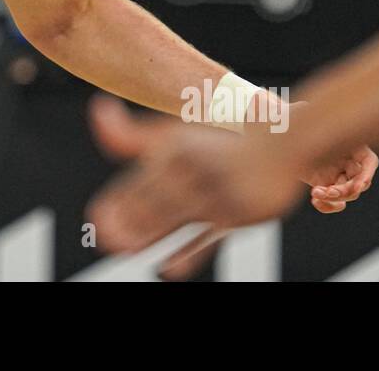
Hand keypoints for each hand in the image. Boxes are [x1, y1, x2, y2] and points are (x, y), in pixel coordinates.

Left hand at [87, 103, 301, 255]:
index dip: (117, 199)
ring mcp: (217, 192)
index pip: (139, 178)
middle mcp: (194, 169)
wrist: (282, 143)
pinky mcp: (239, 214)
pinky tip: (169, 268)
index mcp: (174, 149)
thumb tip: (97, 109)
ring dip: (151, 234)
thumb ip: (132, 134)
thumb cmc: (221, 140)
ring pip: (177, 217)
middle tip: (105, 237)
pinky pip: (208, 238)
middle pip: (155, 198)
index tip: (96, 216)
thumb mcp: (175, 132)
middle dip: (129, 219)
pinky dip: (188, 254)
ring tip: (126, 249)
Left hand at [244, 99, 378, 213]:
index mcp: (347, 141)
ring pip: (348, 193)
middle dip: (345, 190)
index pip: (369, 161)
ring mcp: (336, 172)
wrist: (276, 130)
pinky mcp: (324, 183)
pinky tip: (314, 200)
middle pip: (359, 182)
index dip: (367, 174)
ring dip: (335, 198)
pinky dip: (328, 205)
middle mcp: (346, 158)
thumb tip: (307, 113)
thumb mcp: (300, 112)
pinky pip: (334, 200)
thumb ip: (307, 113)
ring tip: (315, 194)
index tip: (358, 186)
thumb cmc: (291, 116)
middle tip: (326, 191)